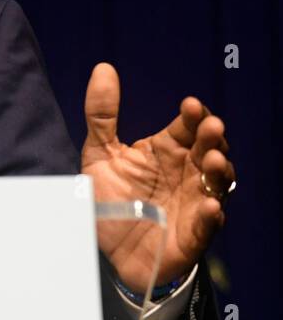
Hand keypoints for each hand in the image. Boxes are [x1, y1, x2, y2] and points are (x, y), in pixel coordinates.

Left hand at [81, 63, 234, 292]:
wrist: (112, 251)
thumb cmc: (113, 200)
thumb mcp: (100, 155)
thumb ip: (101, 115)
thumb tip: (103, 68)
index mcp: (168, 151)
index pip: (188, 127)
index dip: (193, 116)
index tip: (190, 105)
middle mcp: (187, 172)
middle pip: (209, 148)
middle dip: (212, 136)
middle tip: (209, 125)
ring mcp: (195, 202)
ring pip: (218, 182)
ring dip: (218, 169)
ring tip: (211, 158)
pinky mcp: (195, 234)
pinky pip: (209, 224)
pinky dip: (211, 214)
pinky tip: (209, 206)